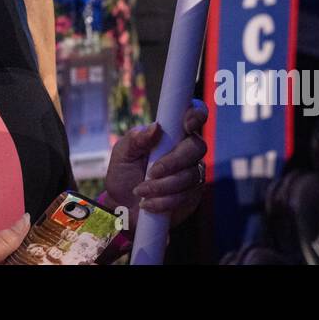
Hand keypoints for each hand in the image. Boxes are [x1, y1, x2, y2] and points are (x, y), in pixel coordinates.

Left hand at [103, 100, 207, 228]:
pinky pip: (186, 196)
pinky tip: (148, 203)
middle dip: (173, 162)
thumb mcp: (122, 153)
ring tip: (141, 191)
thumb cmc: (123, 173)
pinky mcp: (192, 194)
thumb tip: (156, 127)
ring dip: (162, 186)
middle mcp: (186, 149)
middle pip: (197, 147)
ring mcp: (192, 172)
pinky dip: (164, 201)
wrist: (121, 206)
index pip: (194, 114)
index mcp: (171, 132)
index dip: (196, 114)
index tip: (186, 125)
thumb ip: (136, 139)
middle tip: (150, 173)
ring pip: (189, 175)